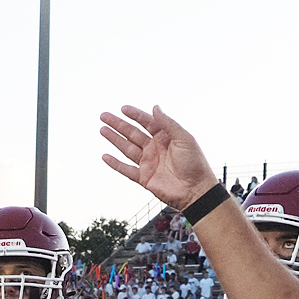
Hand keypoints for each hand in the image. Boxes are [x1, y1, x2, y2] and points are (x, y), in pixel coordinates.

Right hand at [99, 105, 219, 211]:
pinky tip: (105, 156)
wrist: (195, 190)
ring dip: (114, 139)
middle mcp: (155, 149)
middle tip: (104, 116)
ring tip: (102, 130)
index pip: (147, 122)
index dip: (135, 115)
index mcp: (166, 138)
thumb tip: (155, 108)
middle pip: (133, 133)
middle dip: (118, 124)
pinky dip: (115, 163)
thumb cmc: (195, 164)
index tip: (123, 108)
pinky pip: (126, 169)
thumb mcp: (184, 138)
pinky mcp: (144, 178)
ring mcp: (148, 163)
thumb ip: (168, 123)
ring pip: (127, 148)